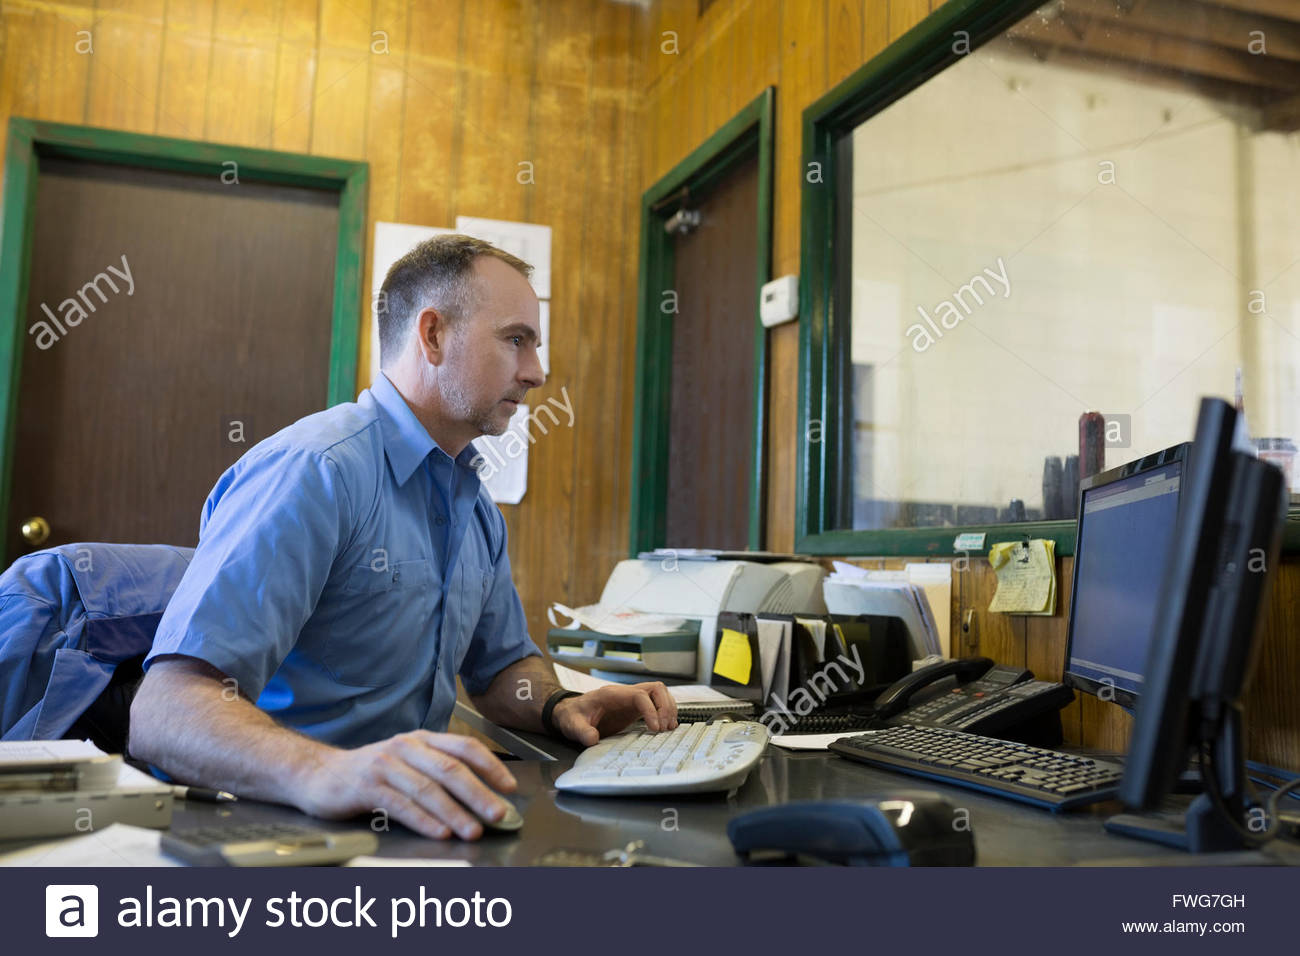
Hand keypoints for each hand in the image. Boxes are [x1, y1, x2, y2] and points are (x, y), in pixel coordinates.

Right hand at [297, 731, 516, 840]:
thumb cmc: (370, 772)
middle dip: (478, 794)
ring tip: (473, 830)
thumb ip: (437, 772)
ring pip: (428, 789)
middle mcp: (406, 747)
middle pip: (450, 769)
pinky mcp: (367, 786)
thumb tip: (481, 794)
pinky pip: (402, 805)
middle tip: (498, 814)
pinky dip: (424, 820)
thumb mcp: (407, 763)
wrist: (318, 774)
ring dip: (455, 812)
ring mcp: (385, 765)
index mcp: (422, 740)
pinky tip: (440, 832)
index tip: (510, 787)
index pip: (464, 747)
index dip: (490, 766)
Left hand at [552, 682, 677, 746]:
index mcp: (613, 695)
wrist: (571, 712)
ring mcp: (632, 700)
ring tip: (668, 728)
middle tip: (664, 728)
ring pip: (659, 694)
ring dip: (668, 709)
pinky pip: (656, 704)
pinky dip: (665, 713)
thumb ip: (582, 731)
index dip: (651, 710)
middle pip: (656, 689)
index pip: (640, 695)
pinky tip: (666, 727)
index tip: (654, 728)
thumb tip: (592, 739)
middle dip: (665, 707)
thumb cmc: (573, 716)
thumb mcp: (573, 725)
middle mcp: (625, 694)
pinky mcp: (634, 708)